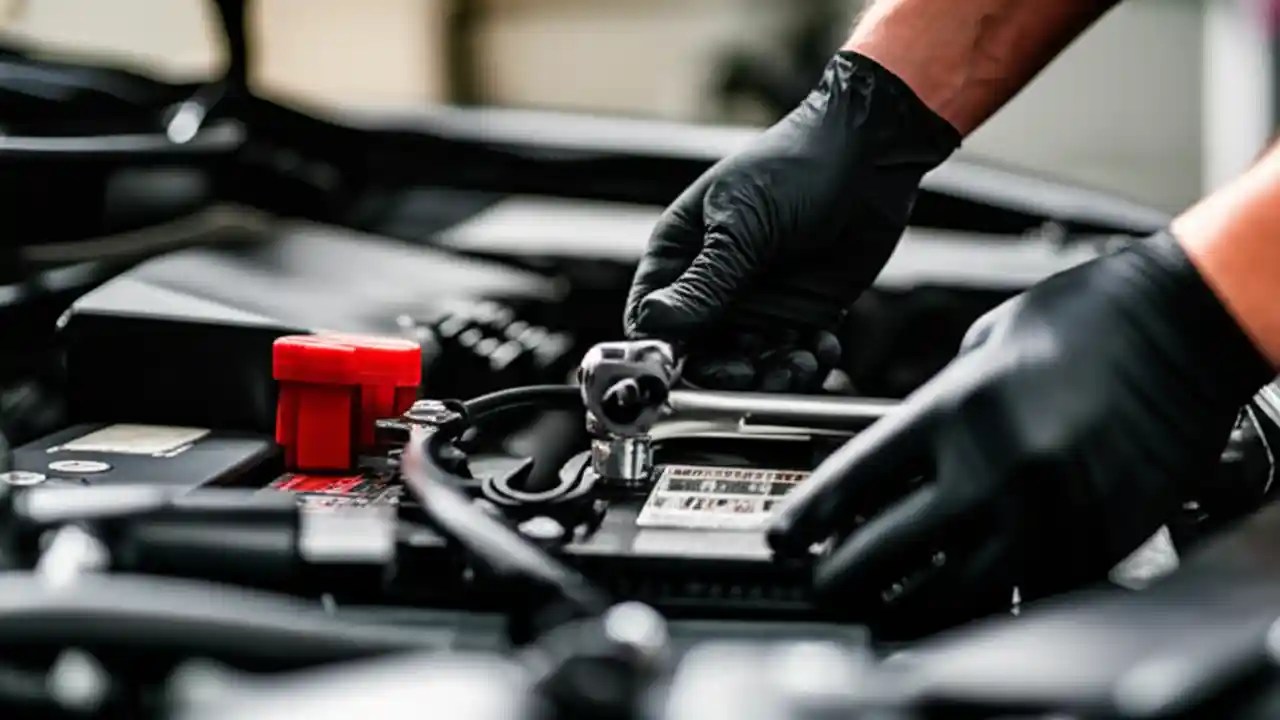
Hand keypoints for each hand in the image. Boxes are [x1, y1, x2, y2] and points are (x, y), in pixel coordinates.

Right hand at [624, 51, 959, 392]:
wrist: (870, 156)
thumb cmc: (796, 166)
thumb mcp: (742, 224)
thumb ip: (705, 281)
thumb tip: (656, 322)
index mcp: (682, 253)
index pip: (651, 316)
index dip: (661, 349)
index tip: (682, 372)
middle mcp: (715, 285)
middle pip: (701, 352)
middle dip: (726, 372)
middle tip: (751, 373)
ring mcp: (759, 302)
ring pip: (750, 363)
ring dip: (772, 373)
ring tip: (798, 361)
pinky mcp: (802, 313)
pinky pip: (795, 357)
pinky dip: (809, 362)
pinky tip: (823, 345)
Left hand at [768, 233, 1272, 630]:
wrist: (1185, 328)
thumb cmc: (1086, 320)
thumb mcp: (981, 348)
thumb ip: (933, 411)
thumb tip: (894, 465)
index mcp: (956, 412)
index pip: (851, 482)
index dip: (805, 519)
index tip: (783, 539)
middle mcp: (996, 472)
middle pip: (884, 555)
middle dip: (838, 577)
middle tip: (822, 582)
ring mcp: (1049, 517)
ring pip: (949, 599)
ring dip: (904, 608)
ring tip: (880, 607)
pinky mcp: (1097, 545)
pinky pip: (1022, 599)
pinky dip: (986, 607)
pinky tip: (963, 598)